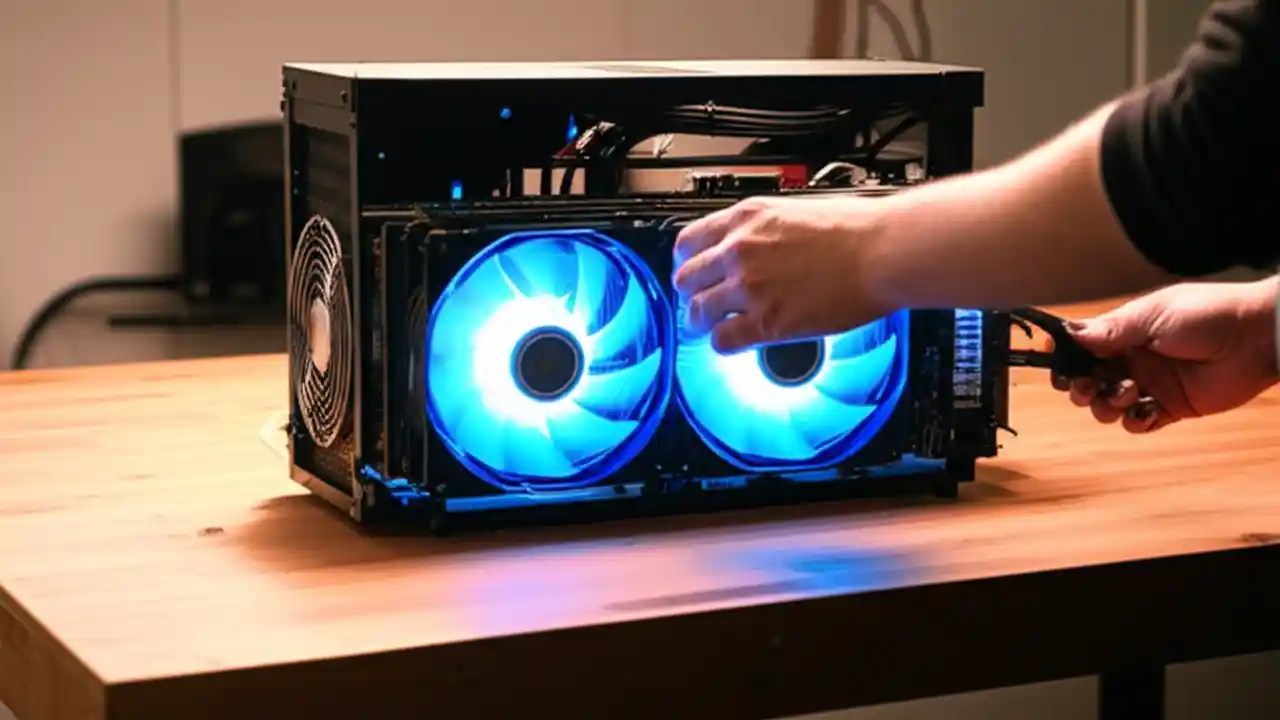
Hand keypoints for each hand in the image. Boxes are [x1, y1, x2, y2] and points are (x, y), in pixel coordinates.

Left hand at [672, 195, 889, 352]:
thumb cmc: (857, 228)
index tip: (692, 269)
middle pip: (686, 278)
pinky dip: (722, 344)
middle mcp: (739, 251)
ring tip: (710, 327)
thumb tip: (758, 242)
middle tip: (700, 301)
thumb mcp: (795, 209)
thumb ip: (765, 229)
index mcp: (746, 218)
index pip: (688, 241)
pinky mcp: (767, 323)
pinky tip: (733, 342)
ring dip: (701, 322)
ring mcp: (750, 288)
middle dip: (691, 292)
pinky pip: (722, 340)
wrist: (883, 251)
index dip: (687, 260)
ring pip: (696, 312)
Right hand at [1056, 277, 1278, 432]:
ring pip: (1107, 405)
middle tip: (1088, 387)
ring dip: (1108, 404)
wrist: (1256, 339)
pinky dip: (1135, 421)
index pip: (1080, 346)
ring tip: (1130, 391)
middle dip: (1079, 387)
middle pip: (1087, 381)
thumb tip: (1069, 334)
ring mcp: (1149, 384)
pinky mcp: (1169, 407)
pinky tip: (1146, 410)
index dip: (1064, 356)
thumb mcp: (1153, 316)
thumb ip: (1111, 329)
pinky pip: (1139, 423)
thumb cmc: (1207, 315)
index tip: (1057, 362)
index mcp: (1123, 333)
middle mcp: (1131, 359)